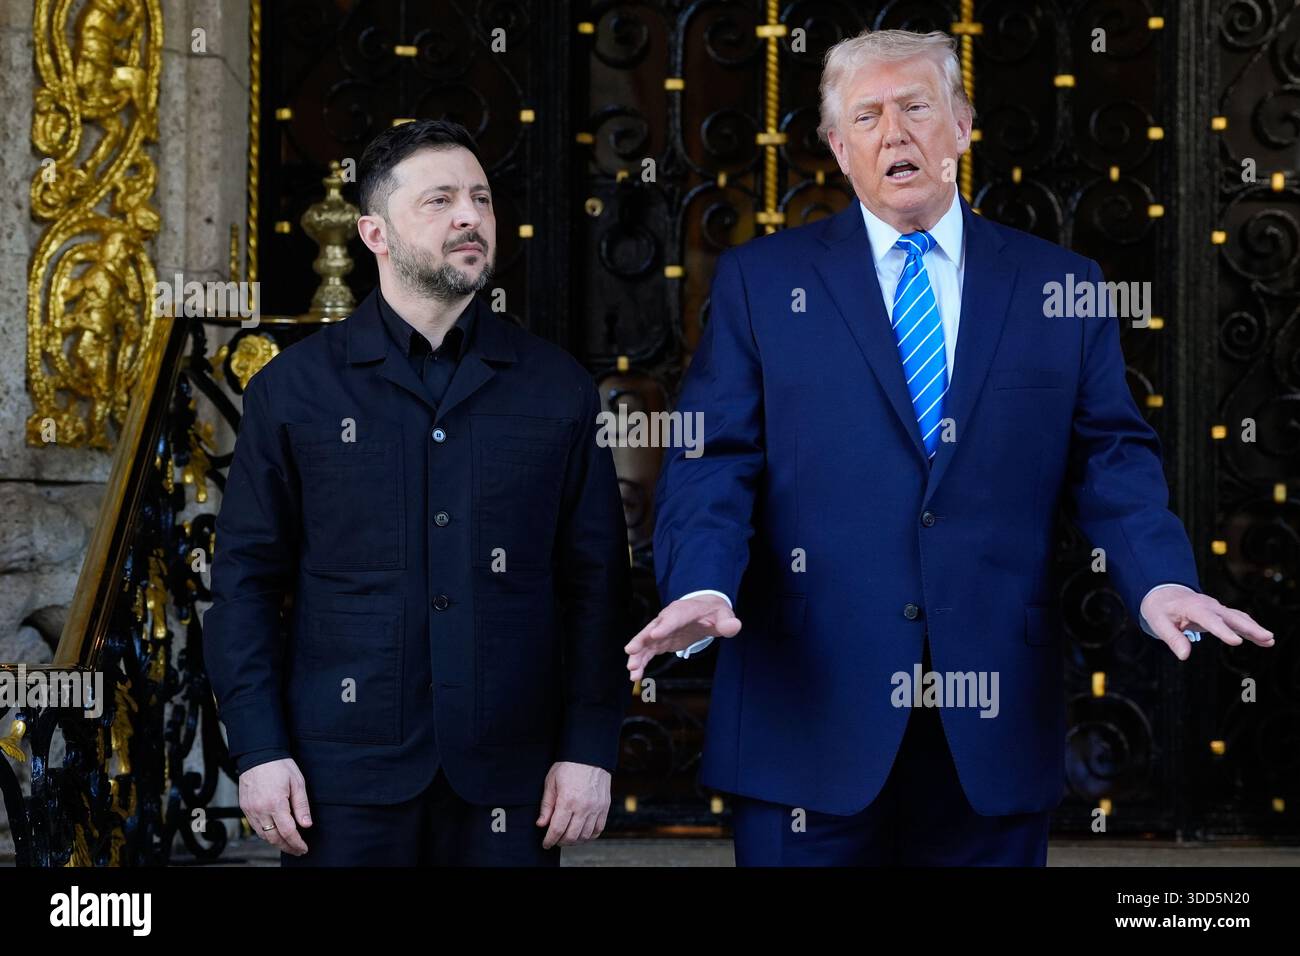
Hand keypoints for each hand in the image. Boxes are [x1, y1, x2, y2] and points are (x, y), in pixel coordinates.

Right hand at [240, 757, 311, 855]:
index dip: (297, 843)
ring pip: (263, 835)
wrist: (258, 755)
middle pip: (274, 838)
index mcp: (276, 803)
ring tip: (288, 843)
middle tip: (297, 850)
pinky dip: (265, 833)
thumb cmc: (279, 766)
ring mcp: (250, 810)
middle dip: (287, 847)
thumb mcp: (297, 783)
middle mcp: (260, 809)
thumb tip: (306, 825)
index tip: (303, 848)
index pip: (288, 832)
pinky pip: (255, 827)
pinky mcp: (245, 808)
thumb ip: (302, 806)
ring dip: (276, 842)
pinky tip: (274, 832)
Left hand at [536, 761, 609, 848]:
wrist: (590, 755)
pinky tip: (582, 833)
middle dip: (560, 842)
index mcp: (567, 800)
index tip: (546, 844)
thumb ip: (546, 805)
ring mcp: (596, 808)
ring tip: (567, 837)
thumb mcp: (551, 782)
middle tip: (555, 840)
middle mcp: (583, 807)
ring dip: (575, 841)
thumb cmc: (568, 767)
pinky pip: (598, 829)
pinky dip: (589, 836)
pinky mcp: (604, 807)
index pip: (557, 829)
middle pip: (571, 836)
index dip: (549, 840)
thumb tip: (541, 824)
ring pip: (585, 836)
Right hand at [624, 594, 742, 680]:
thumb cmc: (714, 612)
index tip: (654, 635)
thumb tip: (734, 626)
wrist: (704, 609)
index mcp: (684, 611)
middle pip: (652, 629)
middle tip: (631, 651)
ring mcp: (662, 631)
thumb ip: (727, 622)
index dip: (664, 626)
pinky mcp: (661, 641)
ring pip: (646, 643)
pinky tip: (635, 675)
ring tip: (631, 670)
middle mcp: (668, 619)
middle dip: (641, 640)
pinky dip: (641, 662)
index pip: (673, 618)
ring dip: (638, 656)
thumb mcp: (724, 615)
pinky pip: (648, 652)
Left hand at [1140, 588, 1273, 660]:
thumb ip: (1172, 638)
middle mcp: (1208, 606)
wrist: (1164, 593)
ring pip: (1238, 618)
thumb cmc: (1160, 609)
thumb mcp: (1158, 623)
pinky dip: (1251, 629)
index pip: (1209, 620)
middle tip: (1266, 637)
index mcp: (1192, 607)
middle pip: (1231, 617)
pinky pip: (1238, 620)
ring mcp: (1217, 609)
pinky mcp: (1220, 614)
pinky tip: (1264, 639)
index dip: (1223, 631)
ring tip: (1269, 640)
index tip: (1236, 642)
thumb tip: (1184, 656)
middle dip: (1249, 628)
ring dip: (1254, 628)